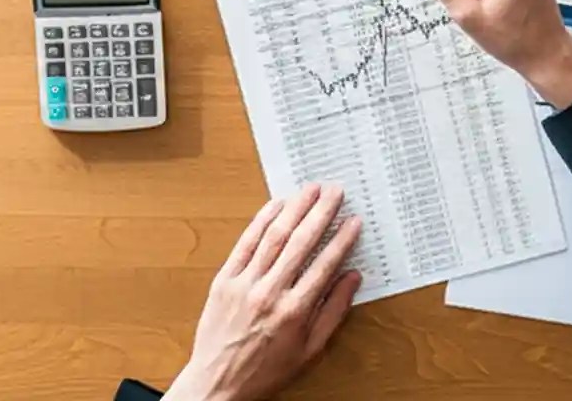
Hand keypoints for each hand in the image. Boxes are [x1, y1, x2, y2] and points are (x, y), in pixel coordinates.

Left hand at [165, 184, 362, 400]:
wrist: (218, 383)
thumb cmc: (265, 370)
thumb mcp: (310, 350)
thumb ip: (333, 311)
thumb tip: (352, 278)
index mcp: (294, 312)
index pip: (324, 265)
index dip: (342, 240)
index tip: (353, 222)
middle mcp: (269, 293)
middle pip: (300, 243)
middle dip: (321, 213)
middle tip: (335, 192)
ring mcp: (244, 284)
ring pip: (273, 237)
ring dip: (294, 209)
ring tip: (309, 190)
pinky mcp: (224, 280)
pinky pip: (245, 244)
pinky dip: (260, 221)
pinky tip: (275, 206)